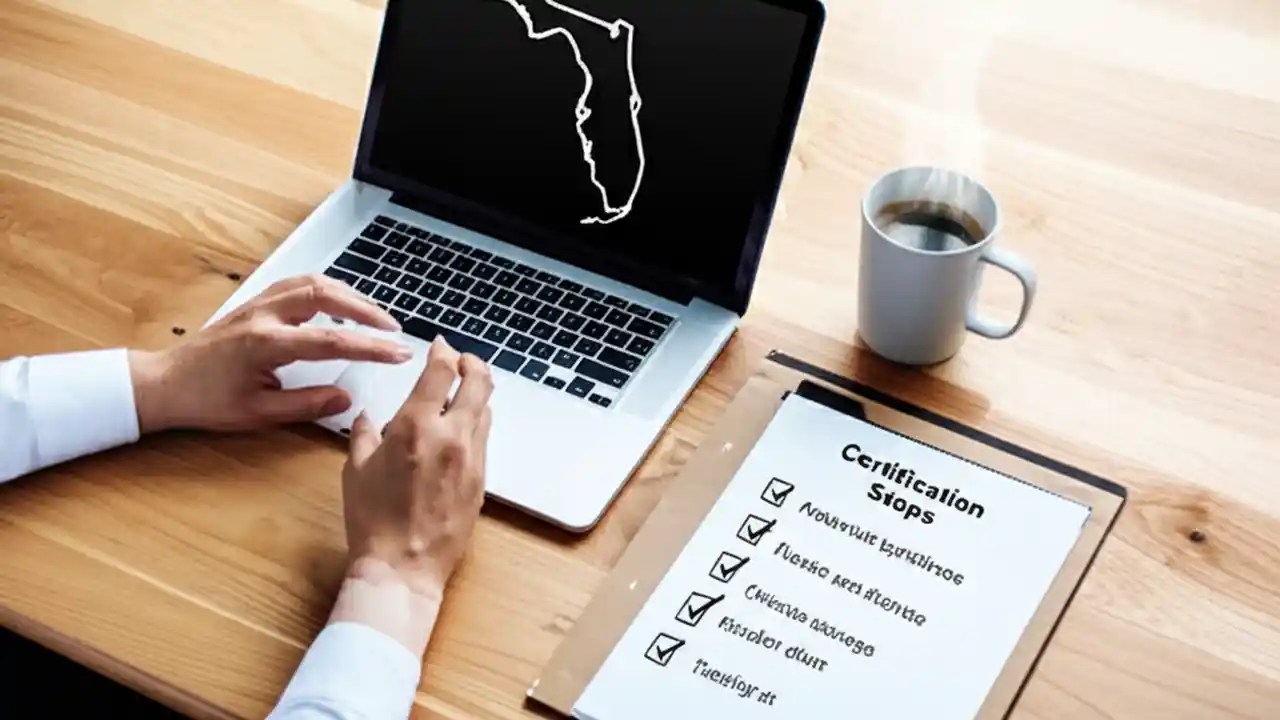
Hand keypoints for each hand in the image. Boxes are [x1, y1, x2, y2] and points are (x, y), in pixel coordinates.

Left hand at [129, 275, 412, 432]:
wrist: (165, 383)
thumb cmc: (205, 401)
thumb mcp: (258, 413)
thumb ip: (306, 405)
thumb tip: (345, 398)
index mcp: (266, 344)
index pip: (332, 340)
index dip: (371, 347)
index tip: (399, 353)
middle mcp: (264, 316)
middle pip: (327, 295)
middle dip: (367, 310)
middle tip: (393, 329)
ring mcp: (258, 304)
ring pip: (313, 282)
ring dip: (349, 295)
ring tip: (374, 315)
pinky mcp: (255, 303)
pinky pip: (298, 284)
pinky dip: (327, 289)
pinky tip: (340, 302)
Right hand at [330, 338, 493, 654]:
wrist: (403, 568)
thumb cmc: (373, 522)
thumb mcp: (356, 470)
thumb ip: (363, 435)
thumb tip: (366, 417)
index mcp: (416, 426)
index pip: (441, 372)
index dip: (444, 352)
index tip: (441, 346)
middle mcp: (451, 437)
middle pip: (479, 383)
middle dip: (473, 364)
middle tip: (464, 360)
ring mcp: (472, 459)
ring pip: (486, 412)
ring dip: (478, 395)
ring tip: (465, 392)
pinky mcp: (481, 482)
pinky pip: (484, 441)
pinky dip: (477, 426)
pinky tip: (464, 430)